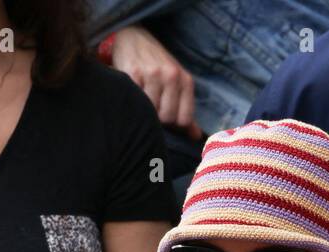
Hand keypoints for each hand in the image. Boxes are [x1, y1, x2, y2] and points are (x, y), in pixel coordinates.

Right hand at [110, 25, 202, 139]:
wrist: (134, 37)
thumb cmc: (158, 65)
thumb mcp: (177, 83)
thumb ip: (186, 110)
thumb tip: (196, 137)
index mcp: (186, 81)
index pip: (184, 120)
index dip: (174, 124)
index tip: (167, 117)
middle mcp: (171, 76)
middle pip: (167, 117)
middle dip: (159, 118)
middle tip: (152, 107)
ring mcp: (152, 73)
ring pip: (150, 111)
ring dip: (144, 109)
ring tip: (142, 98)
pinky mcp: (132, 72)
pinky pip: (135, 99)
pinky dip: (133, 100)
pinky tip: (133, 91)